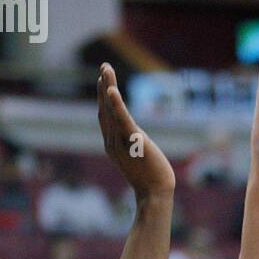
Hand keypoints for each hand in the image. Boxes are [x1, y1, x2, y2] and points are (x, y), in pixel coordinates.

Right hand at [97, 63, 174, 199]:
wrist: (155, 192)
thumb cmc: (149, 176)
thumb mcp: (136, 156)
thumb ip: (131, 144)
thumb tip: (134, 136)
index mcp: (112, 143)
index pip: (105, 115)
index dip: (103, 97)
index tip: (104, 79)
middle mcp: (111, 140)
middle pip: (104, 108)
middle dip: (103, 85)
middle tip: (104, 66)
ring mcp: (120, 140)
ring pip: (110, 109)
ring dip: (107, 87)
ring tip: (105, 69)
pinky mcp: (132, 140)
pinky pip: (122, 119)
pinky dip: (115, 104)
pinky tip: (111, 89)